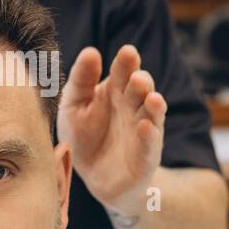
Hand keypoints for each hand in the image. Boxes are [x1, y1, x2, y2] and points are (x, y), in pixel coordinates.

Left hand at [58, 44, 166, 208]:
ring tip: (153, 98)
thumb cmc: (83, 135)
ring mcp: (143, 130)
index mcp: (116, 89)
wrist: (92, 177)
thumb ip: (81, 80)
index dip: (127, 62)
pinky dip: (149, 135)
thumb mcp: (74, 105)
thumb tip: (91, 51)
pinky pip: (150, 144)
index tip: (127, 52)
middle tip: (137, 78)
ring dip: (154, 106)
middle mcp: (134, 106)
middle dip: (142, 82)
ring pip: (153, 113)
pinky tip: (145, 127)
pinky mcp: (146, 156)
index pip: (124, 70)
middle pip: (141, 89)